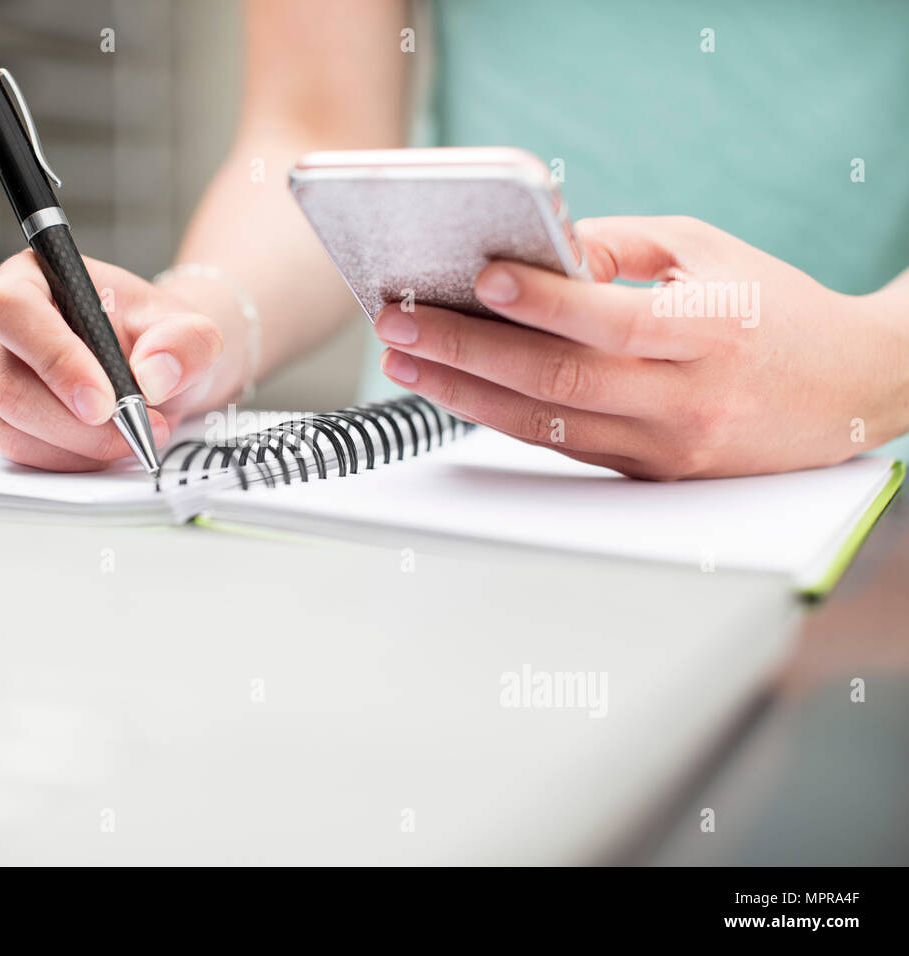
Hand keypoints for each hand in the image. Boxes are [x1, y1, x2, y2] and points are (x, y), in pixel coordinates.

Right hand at [0, 252, 238, 470]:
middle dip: (75, 422)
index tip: (104, 402)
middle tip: (136, 429)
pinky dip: (74, 460)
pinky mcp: (5, 420)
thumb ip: (185, 343)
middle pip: (8, 383)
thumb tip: (153, 376)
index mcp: (32, 276)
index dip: (53, 358)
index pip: (12, 308)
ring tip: (135, 434)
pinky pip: (25, 453)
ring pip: (13, 428)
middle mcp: (2, 328)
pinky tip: (110, 446)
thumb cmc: (159, 338)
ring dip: (81, 446)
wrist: (159, 371)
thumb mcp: (191, 330)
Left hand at [375, 216, 908, 478]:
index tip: (477, 277)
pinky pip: (562, 447)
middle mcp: (686, 398)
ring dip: (463, 393)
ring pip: (546, 426)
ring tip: (405, 361)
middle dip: (465, 350)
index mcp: (711, 329)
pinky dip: (502, 418)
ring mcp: (667, 448)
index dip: (539, 302)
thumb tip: (530, 253)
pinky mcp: (651, 476)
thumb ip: (615, 247)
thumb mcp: (704, 250)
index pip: (608, 319)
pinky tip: (457, 390)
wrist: (851, 388)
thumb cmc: (771, 307)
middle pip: (557, 381)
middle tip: (398, 324)